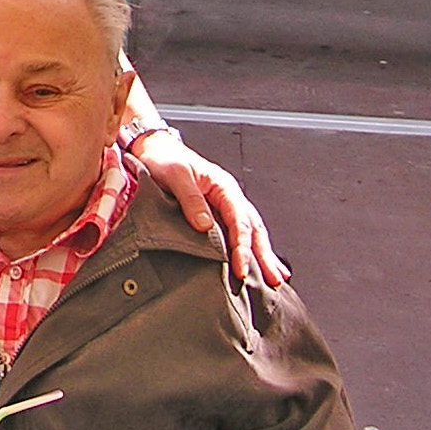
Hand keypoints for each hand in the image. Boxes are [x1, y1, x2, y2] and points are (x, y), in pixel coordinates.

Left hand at [130, 130, 289, 286]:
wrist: (155, 149)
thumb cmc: (165, 159)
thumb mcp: (176, 175)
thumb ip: (190, 199)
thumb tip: (204, 225)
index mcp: (224, 186)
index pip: (239, 220)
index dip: (242, 246)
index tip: (241, 267)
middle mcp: (229, 196)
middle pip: (253, 229)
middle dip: (264, 256)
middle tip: (274, 280)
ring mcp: (225, 205)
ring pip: (251, 232)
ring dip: (263, 255)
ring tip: (275, 278)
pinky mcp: (217, 212)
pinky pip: (239, 231)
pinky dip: (251, 248)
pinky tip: (259, 263)